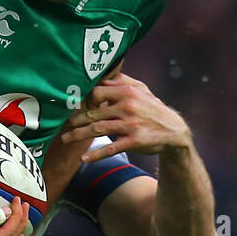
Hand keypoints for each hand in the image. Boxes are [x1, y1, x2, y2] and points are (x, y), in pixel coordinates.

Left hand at [59, 72, 190, 161]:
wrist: (174, 131)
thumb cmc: (152, 109)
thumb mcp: (141, 90)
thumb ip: (121, 82)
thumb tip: (101, 76)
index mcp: (127, 92)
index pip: (97, 92)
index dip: (85, 99)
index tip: (76, 106)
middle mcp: (128, 106)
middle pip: (93, 112)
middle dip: (76, 120)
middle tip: (62, 125)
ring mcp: (130, 124)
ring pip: (97, 129)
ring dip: (78, 135)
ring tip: (65, 139)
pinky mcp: (134, 141)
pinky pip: (110, 148)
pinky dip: (96, 154)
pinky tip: (84, 159)